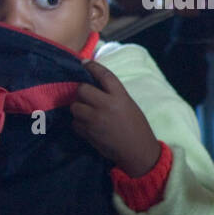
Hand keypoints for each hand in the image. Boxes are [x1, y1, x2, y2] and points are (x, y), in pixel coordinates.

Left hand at [70, 60, 160, 176]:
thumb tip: (94, 86)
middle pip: (82, 89)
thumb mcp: (129, 106)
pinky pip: (75, 122)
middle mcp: (106, 105)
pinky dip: (79, 123)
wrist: (138, 151)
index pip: (104, 75)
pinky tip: (89, 126)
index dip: (92, 67)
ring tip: (88, 114)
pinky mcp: (88, 132)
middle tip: (86, 97)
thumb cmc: (137, 127)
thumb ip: (114, 96)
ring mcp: (95, 119)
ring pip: (75, 106)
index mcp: (120, 97)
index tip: (84, 63)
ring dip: (79, 108)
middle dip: (82, 92)